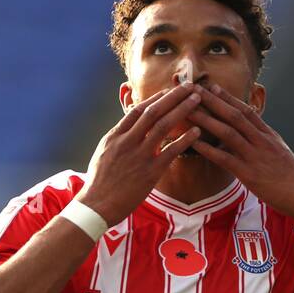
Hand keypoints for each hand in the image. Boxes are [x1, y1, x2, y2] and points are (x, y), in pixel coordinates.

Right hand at [73, 83, 203, 225]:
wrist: (96, 206)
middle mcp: (127, 142)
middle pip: (153, 111)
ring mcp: (138, 156)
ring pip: (163, 126)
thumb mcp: (104, 153)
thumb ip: (118, 138)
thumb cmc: (100, 183)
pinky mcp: (149, 173)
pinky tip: (197, 132)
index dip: (156, 98)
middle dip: (173, 96)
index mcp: (115, 136)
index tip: (170, 90)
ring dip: (182, 110)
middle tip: (190, 86)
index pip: (138, 110)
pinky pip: (170, 152)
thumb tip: (129, 124)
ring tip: (197, 100)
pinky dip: (184, 139)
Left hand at [184, 84, 293, 218]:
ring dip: (206, 120)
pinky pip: (224, 158)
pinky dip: (207, 149)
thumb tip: (252, 132)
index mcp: (268, 135)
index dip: (228, 98)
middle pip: (234, 115)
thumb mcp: (280, 151)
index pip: (246, 111)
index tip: (213, 87)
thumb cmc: (291, 176)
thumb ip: (264, 140)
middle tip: (194, 90)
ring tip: (188, 110)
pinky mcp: (249, 174)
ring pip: (227, 132)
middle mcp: (261, 140)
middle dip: (213, 101)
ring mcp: (255, 156)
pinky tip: (193, 142)